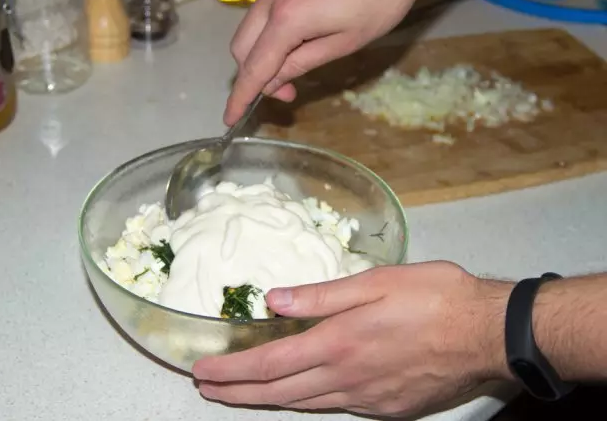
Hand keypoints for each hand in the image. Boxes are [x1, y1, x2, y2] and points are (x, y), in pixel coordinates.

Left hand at [193, 261, 513, 416]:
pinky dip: (305, 402)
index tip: (202, 371)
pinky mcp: (386, 407)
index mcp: (339, 342)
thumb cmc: (435, 297)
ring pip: (303, 404)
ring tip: (239, 395)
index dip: (232, 370)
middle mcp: (346, 377)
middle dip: (236, 392)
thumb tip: (273, 301)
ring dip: (265, 400)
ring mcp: (366, 398)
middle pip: (278, 392)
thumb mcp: (376, 282)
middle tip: (206, 389)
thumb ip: (321, 296)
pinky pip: (334, 408)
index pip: (269, 363)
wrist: (487, 333)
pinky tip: (298, 396)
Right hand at [224, 0, 420, 124]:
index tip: (230, 118)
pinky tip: (294, 42)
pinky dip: (267, 36)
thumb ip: (302, 62)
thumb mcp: (344, 42)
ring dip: (260, 56)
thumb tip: (272, 83)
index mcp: (288, 19)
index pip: (254, 67)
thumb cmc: (379, 1)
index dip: (241, 96)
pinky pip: (261, 14)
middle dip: (254, 76)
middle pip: (241, 47)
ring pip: (248, 30)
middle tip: (287, 91)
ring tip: (293, 66)